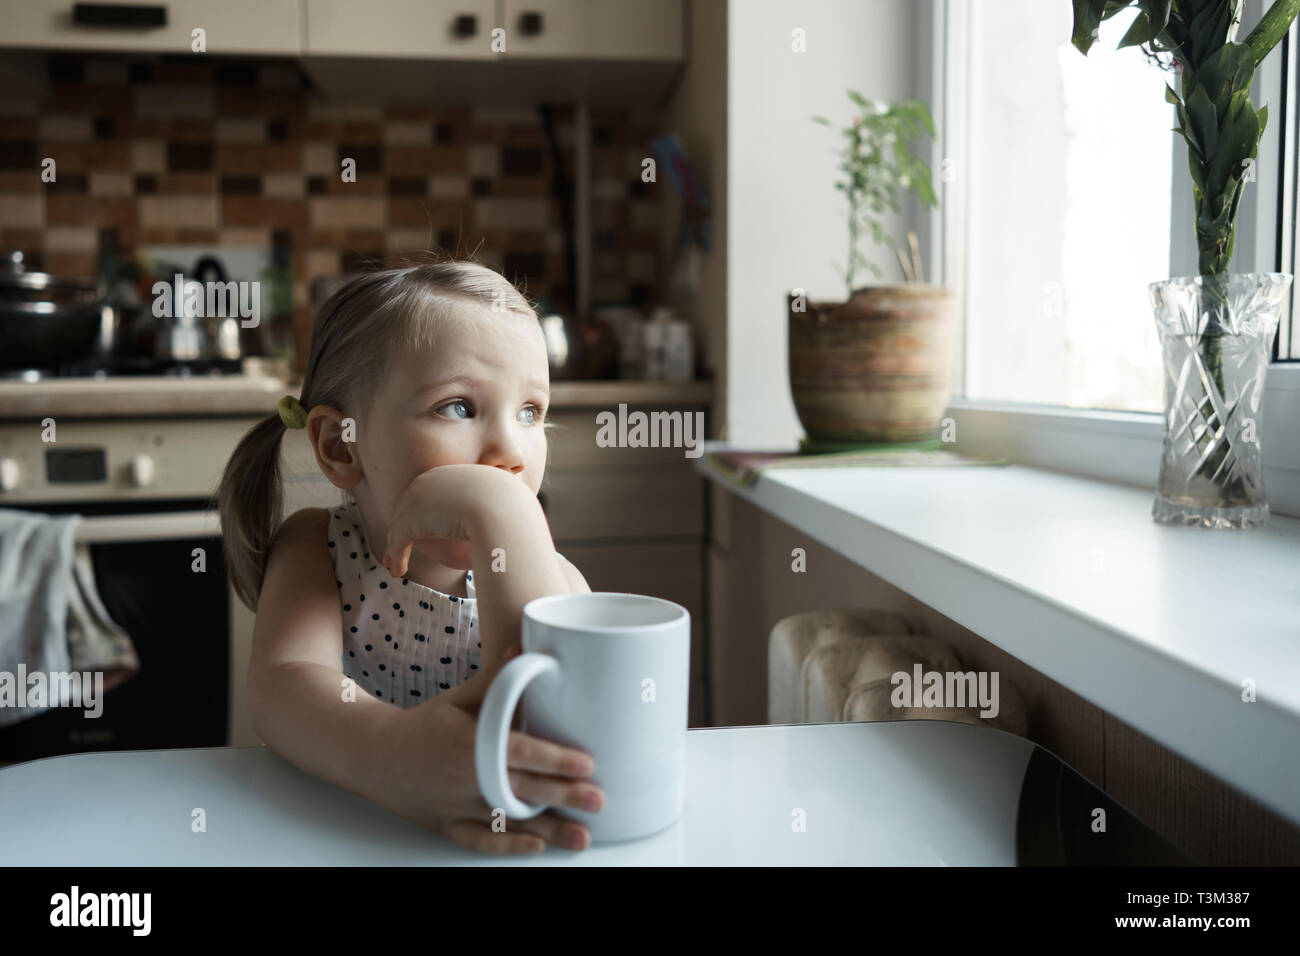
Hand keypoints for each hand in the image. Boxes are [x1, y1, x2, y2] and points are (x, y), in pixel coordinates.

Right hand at [376, 641, 605, 853]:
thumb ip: (496, 680)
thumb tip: (526, 646)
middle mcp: (463, 778)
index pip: (517, 753)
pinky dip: (507, 846)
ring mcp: (455, 806)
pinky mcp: (448, 826)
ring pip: (507, 822)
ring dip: (547, 831)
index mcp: (467, 743)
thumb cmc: (424, 724)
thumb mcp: (458, 698)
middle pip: (520, 790)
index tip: (586, 764)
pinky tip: (536, 848)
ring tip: (582, 837)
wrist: (373, 755)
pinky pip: (481, 841)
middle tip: (599, 801)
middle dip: (563, 798)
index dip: (553, 760)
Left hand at [381, 464, 518, 576]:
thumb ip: (488, 514)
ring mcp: (417, 499)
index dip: (424, 517)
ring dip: (396, 548)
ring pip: (402, 526)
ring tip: (394, 566)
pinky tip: (399, 571)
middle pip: (410, 509)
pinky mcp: (410, 519)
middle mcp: (430, 481)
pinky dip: (397, 557)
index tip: (424, 531)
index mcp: (451, 475)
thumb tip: (491, 527)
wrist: (502, 509)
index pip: (430, 497)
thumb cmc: (510, 512)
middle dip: (403, 529)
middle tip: (398, 548)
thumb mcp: (498, 510)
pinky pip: (399, 540)